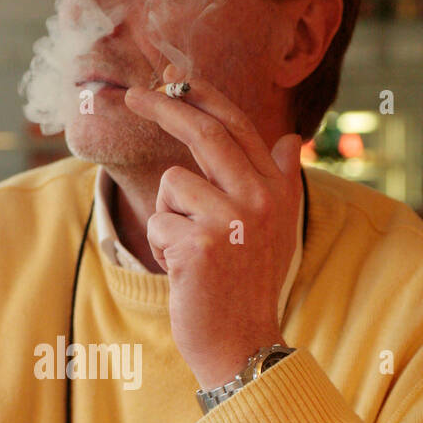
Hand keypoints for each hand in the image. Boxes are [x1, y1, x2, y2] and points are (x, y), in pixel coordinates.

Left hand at [123, 64, 301, 388]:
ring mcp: (231, 221)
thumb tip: (289, 136)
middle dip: (165, 107)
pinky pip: (158, 223)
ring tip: (190, 252)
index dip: (203, 96)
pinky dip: (162, 247)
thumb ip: (280, 180)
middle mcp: (260, 199)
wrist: (243, 344)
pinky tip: (184, 273)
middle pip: (205, 134)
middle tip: (133, 95)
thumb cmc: (248, 287)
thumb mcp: (276, 230)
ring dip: (168, 217)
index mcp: (277, 189)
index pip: (238, 127)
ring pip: (173, 186)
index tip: (174, 78)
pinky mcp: (200, 245)